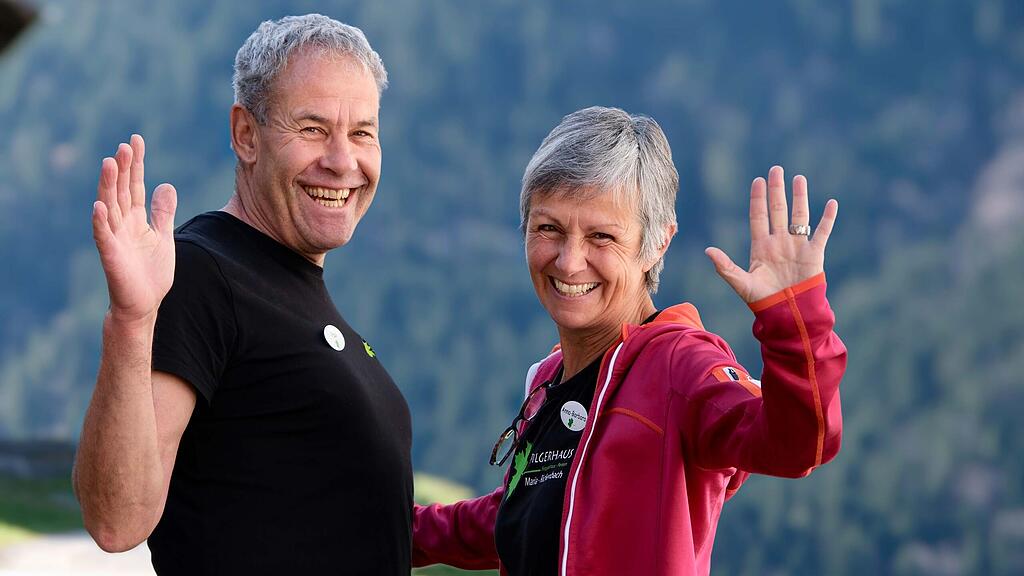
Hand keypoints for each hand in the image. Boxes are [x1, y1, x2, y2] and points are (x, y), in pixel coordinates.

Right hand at [92, 135, 176, 323]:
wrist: (144, 303)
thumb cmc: (151, 272)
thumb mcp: (164, 236)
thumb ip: (163, 212)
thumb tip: (166, 185)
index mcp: (136, 219)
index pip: (135, 186)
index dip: (136, 165)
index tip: (135, 141)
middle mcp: (122, 224)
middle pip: (122, 191)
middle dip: (123, 169)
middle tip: (125, 145)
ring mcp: (115, 238)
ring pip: (110, 207)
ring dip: (109, 186)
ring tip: (110, 163)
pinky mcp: (111, 255)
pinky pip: (103, 236)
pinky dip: (100, 221)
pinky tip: (99, 205)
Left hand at [705, 166, 837, 303]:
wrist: (787, 314)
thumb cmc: (762, 301)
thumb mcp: (741, 283)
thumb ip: (725, 267)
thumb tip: (708, 250)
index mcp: (761, 247)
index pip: (758, 217)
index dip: (758, 199)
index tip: (757, 181)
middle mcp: (779, 242)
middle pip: (777, 210)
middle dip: (776, 190)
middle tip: (776, 169)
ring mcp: (796, 247)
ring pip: (798, 216)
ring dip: (799, 197)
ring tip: (799, 178)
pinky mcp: (813, 254)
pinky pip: (821, 232)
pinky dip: (827, 218)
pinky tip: (830, 203)